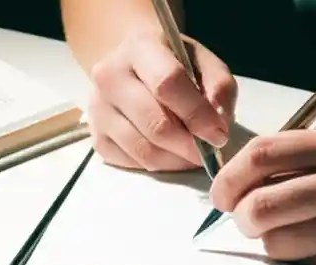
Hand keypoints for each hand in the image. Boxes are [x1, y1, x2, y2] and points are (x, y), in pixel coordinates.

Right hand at [87, 28, 235, 171]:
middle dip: (188, 145)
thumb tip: (219, 123)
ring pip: (142, 150)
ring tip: (191, 155)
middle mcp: (110, 76)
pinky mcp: (95, 136)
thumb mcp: (202, 61)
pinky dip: (157, 165)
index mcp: (140, 48)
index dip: (196, 114)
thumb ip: (218, 86)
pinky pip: (130, 162)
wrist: (131, 64)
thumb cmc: (172, 62)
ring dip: (175, 160)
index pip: (167, 84)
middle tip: (207, 152)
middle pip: (154, 123)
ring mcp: (98, 109)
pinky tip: (169, 154)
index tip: (218, 135)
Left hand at [209, 130, 315, 264]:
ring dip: (268, 244)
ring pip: (275, 242)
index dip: (229, 177)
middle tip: (246, 221)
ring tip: (287, 237)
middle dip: (240, 217)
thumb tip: (252, 179)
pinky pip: (306, 264)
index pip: (263, 155)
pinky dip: (297, 260)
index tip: (222, 192)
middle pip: (258, 204)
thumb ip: (314, 161)